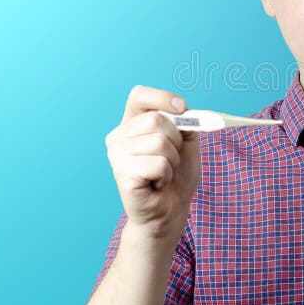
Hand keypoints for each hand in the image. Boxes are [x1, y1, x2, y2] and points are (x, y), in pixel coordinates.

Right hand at [104, 85, 200, 239]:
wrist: (170, 209)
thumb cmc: (176, 175)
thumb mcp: (186, 142)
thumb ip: (185, 122)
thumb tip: (185, 111)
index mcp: (132, 123)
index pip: (139, 95)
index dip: (162, 97)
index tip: (182, 109)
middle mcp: (118, 136)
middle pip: (156, 119)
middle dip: (176, 139)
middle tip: (171, 157)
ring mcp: (117, 155)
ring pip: (160, 142)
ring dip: (172, 160)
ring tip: (163, 172)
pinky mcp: (122, 174)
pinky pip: (158, 164)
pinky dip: (166, 175)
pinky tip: (157, 183)